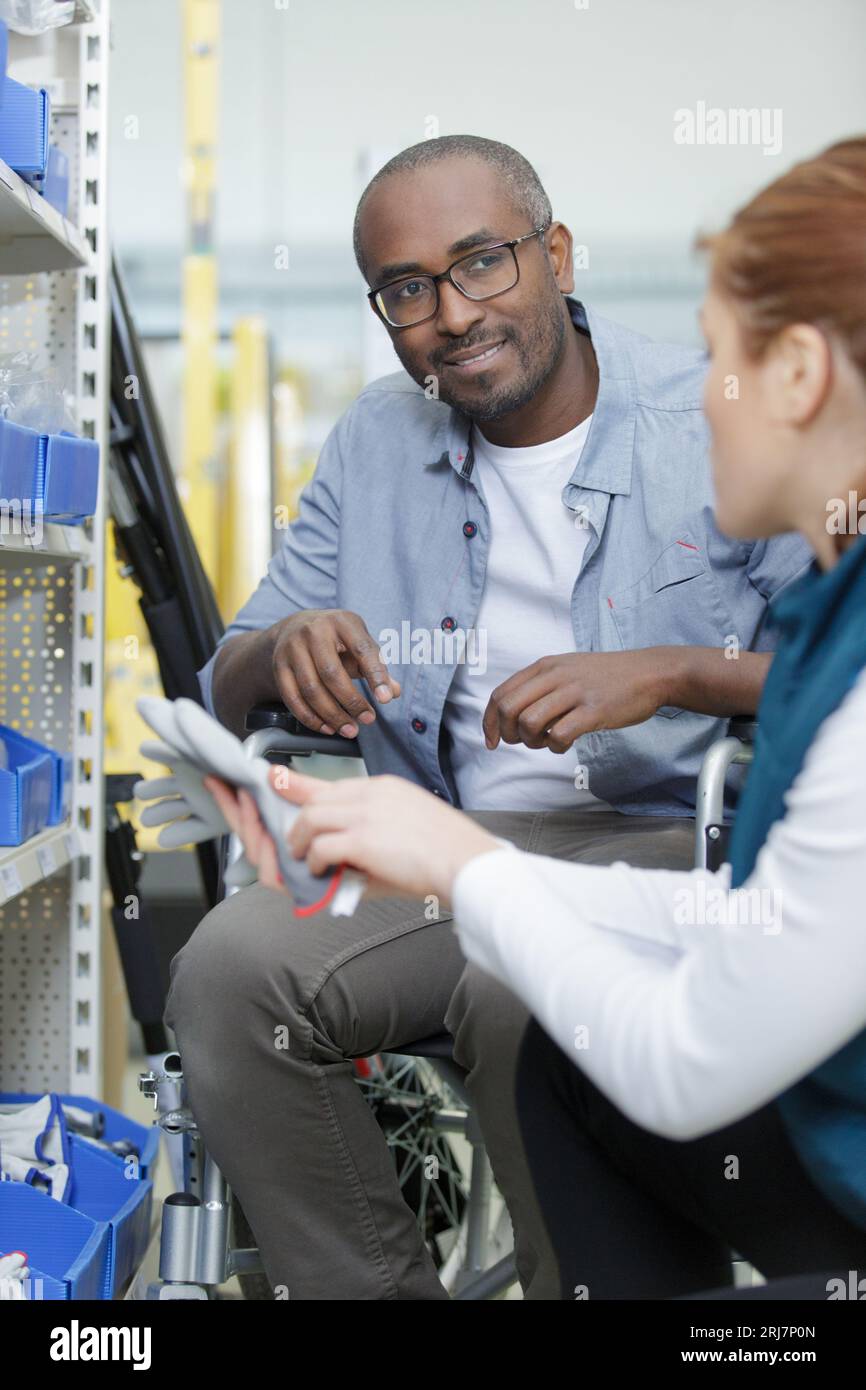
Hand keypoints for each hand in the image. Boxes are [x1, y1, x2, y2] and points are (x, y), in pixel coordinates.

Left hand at [205, 769, 499, 906]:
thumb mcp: (405, 831)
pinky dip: (315, 861)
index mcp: (383, 789)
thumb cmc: (445, 855)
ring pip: (309, 820)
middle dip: (279, 806)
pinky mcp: (364, 839)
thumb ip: (368, 834)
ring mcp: (366, 814)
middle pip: (311, 796)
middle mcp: (371, 794)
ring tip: (303, 857)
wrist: (469, 863)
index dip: (298, 786)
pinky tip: (320, 871)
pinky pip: (321, 847)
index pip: (330, 783)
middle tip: (258, 815)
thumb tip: (335, 856)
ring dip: (299, 843)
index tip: (274, 783)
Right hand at [271, 609, 400, 739]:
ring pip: (311, 689)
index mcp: (342, 621)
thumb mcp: (358, 643)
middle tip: (367, 719)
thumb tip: (394, 692)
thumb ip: (377, 667)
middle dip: (352, 702)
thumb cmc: (335, 639)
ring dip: (332, 715)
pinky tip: (327, 727)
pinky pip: (293, 698)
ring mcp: (292, 648)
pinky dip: (311, 718)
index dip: (376, 675)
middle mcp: (314, 631)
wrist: (294, 627)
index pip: (362, 650)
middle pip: (332, 674)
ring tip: (349, 729)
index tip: (385, 699)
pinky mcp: (279, 666)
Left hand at [483, 650, 668, 752]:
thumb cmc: (606, 676)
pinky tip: (565, 744)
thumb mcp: (567, 669)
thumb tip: (511, 714)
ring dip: (532, 741)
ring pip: (530, 723)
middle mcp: (555, 676)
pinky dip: (556, 747)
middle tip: (520, 742)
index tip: (491, 740)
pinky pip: (559, 735)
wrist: (649, 673)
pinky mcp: (594, 711)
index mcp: (545, 666)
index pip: (500, 694)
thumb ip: (540, 686)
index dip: (489, 721)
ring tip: (547, 741)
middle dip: (506, 733)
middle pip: (508, 709)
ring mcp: (574, 692)